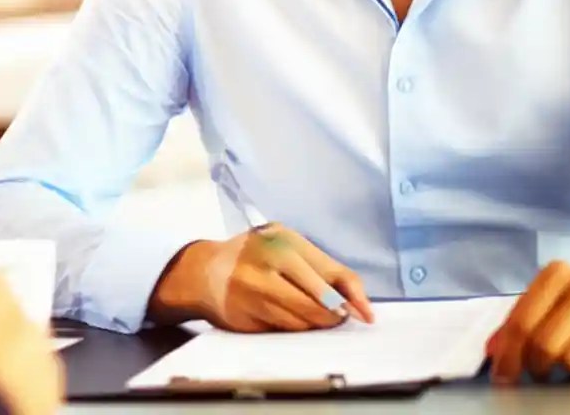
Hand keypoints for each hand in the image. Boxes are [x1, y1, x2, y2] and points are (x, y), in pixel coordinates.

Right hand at [149, 223, 373, 331]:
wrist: (204, 271)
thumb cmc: (256, 256)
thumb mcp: (286, 247)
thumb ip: (320, 268)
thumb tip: (356, 303)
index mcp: (283, 240)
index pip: (330, 272)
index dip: (353, 297)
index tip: (365, 314)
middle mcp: (265, 261)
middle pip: (317, 301)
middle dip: (333, 315)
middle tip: (337, 318)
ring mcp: (251, 289)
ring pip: (301, 321)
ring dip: (314, 325)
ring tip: (312, 318)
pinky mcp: (242, 314)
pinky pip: (281, 330)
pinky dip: (292, 328)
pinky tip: (288, 318)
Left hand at [488, 260, 569, 384]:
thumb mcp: (553, 299)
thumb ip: (520, 321)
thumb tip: (492, 351)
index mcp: (559, 274)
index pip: (521, 321)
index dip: (507, 354)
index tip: (501, 374)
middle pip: (544, 342)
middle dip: (533, 365)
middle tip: (535, 371)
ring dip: (564, 369)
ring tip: (567, 362)